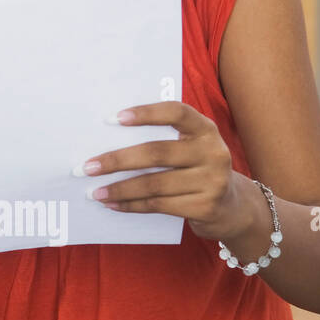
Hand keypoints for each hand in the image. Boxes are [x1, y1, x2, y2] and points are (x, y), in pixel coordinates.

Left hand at [81, 100, 258, 242]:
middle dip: (117, 160)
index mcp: (205, 129)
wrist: (232, 206)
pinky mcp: (206, 207)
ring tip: (94, 191)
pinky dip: (132, 205)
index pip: (176, 112)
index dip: (146, 114)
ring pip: (154, 184)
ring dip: (120, 188)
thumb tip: (105, 139)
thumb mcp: (188, 148)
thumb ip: (162, 139)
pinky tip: (113, 204)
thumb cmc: (195, 168)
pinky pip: (159, 205)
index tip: (113, 118)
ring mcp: (212, 181)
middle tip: (87, 167)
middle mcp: (213, 152)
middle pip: (156, 153)